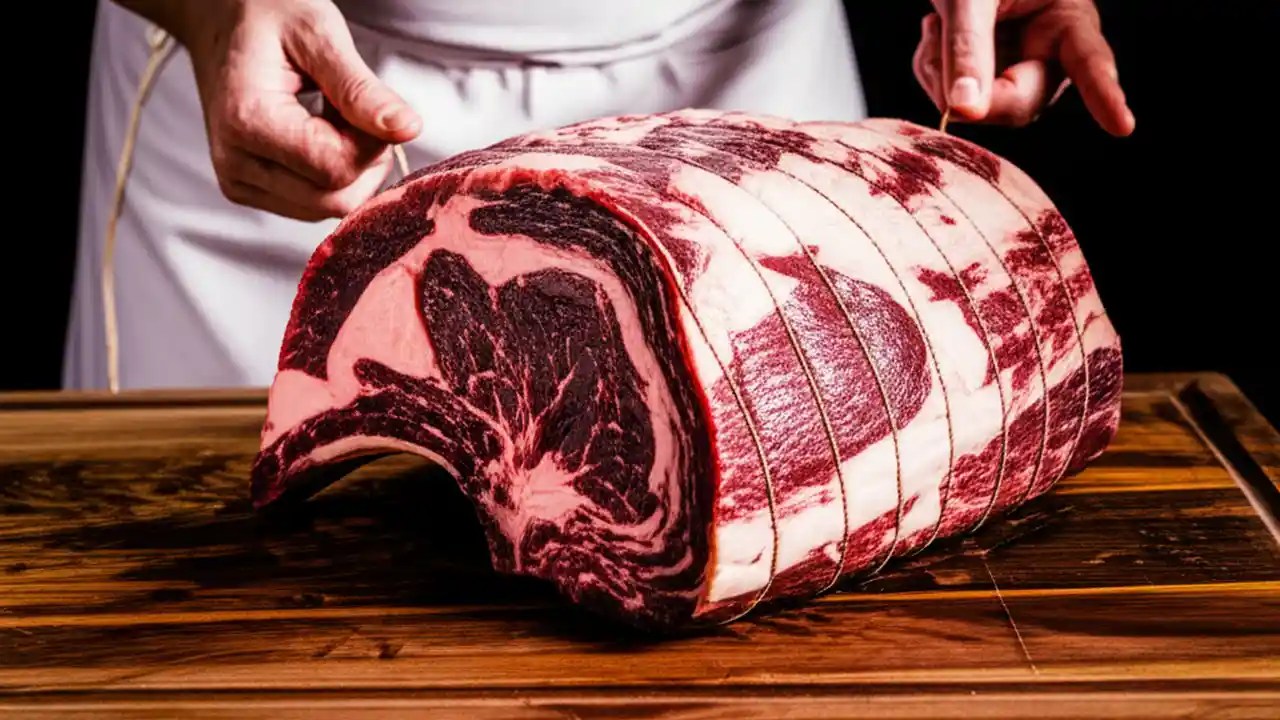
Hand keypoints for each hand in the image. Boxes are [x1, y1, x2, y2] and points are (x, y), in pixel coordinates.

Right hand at [170, 0, 421, 220]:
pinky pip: (312, 206)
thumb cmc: (267, 14)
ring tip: (331, 117)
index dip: (372, 142)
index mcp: (247, 120)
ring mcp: (238, 181)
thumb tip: (407, 129)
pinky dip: (330, 176)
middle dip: (364, 159)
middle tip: (355, 111)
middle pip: (336, 200)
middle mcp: (235, 162)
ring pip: (327, 208)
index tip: (367, 103)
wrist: (220, 18)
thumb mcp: (319, 34)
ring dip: (349, 168)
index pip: (338, 168)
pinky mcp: (249, 189)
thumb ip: (361, 89)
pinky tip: (318, 134)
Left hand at [913, 0, 1134, 135]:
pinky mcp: (987, 80)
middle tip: (935, 36)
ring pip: (980, 108)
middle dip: (970, 86)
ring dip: (939, 74)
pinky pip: (955, 100)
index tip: (1122, 125)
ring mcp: (1018, 70)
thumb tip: (964, 112)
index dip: (1104, 94)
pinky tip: (933, 33)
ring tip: (934, 24)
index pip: (1090, 61)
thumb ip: (967, 49)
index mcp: (1068, 18)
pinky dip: (931, 71)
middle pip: (1020, 102)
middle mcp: (1051, 52)